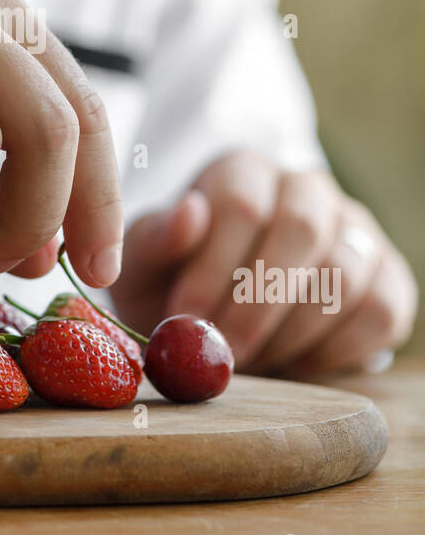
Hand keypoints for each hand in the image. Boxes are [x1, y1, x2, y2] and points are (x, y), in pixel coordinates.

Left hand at [110, 150, 416, 375]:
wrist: (223, 314)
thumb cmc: (176, 282)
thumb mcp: (146, 264)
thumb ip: (155, 240)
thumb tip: (190, 212)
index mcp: (244, 170)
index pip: (241, 202)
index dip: (213, 267)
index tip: (185, 318)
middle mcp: (306, 187)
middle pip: (301, 230)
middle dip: (256, 304)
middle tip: (225, 352)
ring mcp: (355, 228)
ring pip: (343, 274)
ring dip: (291, 332)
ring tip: (252, 361)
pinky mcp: (388, 276)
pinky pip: (381, 312)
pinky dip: (336, 351)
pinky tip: (294, 363)